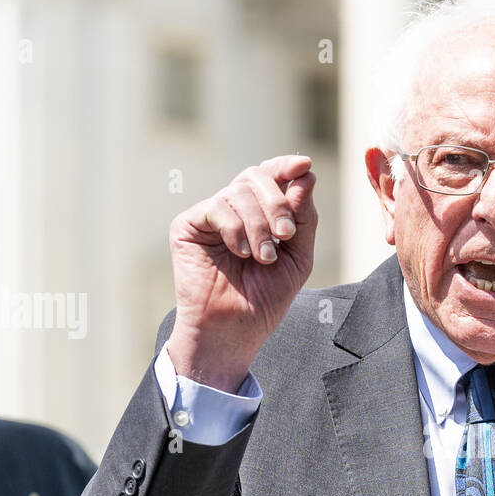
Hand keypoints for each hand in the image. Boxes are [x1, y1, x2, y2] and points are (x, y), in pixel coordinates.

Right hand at [166, 156, 316, 391]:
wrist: (234, 330)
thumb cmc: (265, 299)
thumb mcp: (298, 257)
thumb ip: (303, 218)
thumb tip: (306, 174)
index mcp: (259, 214)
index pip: (271, 176)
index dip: (286, 166)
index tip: (304, 165)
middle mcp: (234, 209)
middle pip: (256, 176)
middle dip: (277, 203)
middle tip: (285, 235)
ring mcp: (210, 216)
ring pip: (238, 191)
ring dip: (259, 225)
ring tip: (263, 257)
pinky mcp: (188, 225)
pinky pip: (217, 207)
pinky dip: (235, 229)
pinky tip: (241, 254)